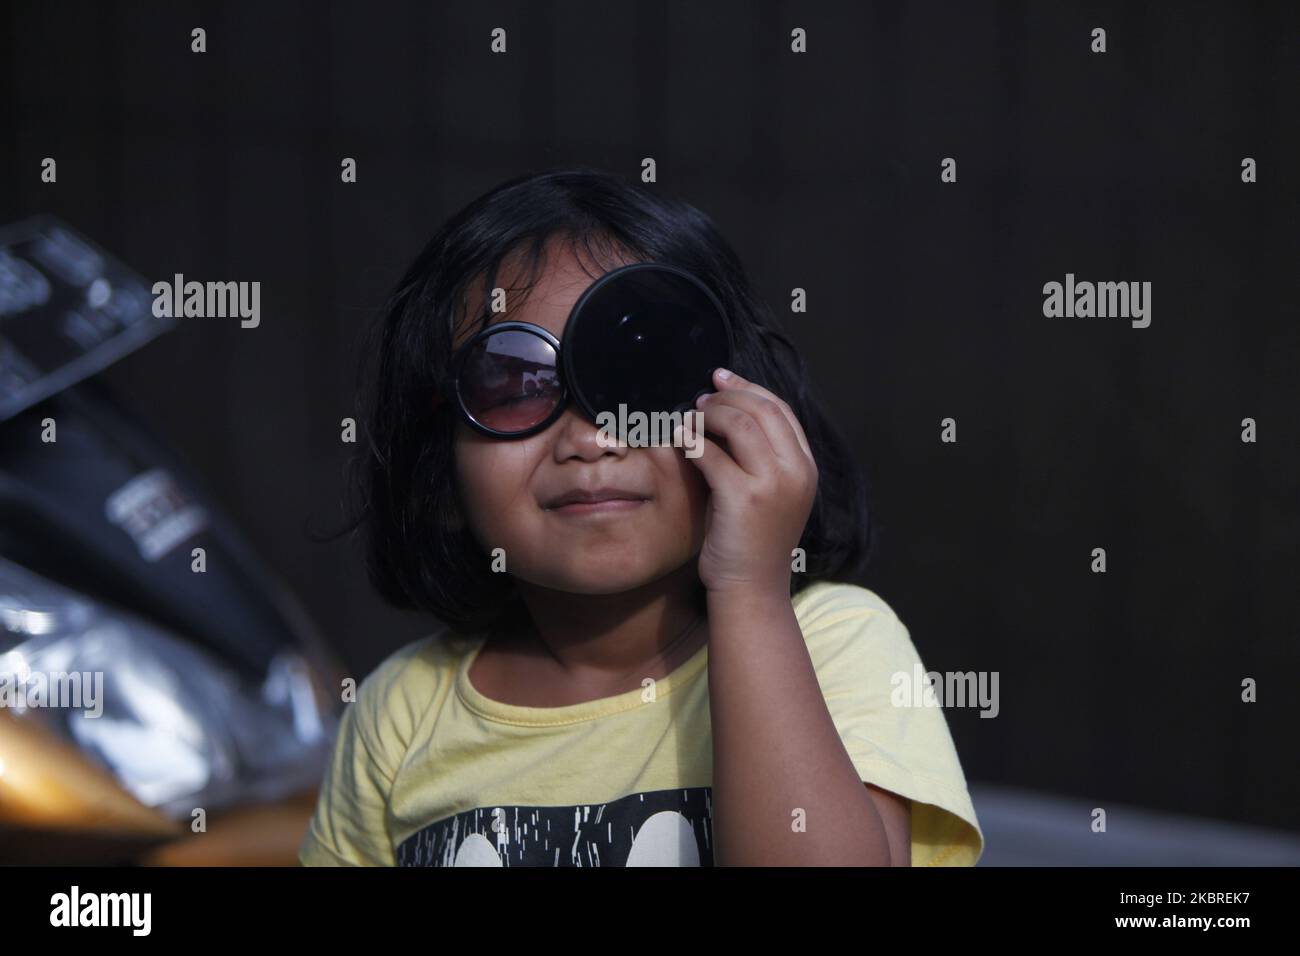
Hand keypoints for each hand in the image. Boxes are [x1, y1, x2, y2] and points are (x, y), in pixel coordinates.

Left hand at [678, 367, 817, 594]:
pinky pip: (712, 453)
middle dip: (726, 397)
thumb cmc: (751, 541)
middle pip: (761, 409)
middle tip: (700, 400)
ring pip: (739, 424)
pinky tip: (680, 441)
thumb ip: (761, 456)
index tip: (721, 378)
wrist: (750, 588)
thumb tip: (728, 411)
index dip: (749, 387)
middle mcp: (797, 471)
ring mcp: (773, 484)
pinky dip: (692, 441)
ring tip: (688, 418)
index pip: (781, 409)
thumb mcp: (769, 493)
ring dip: (708, 415)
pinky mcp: (744, 498)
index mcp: (806, 467)